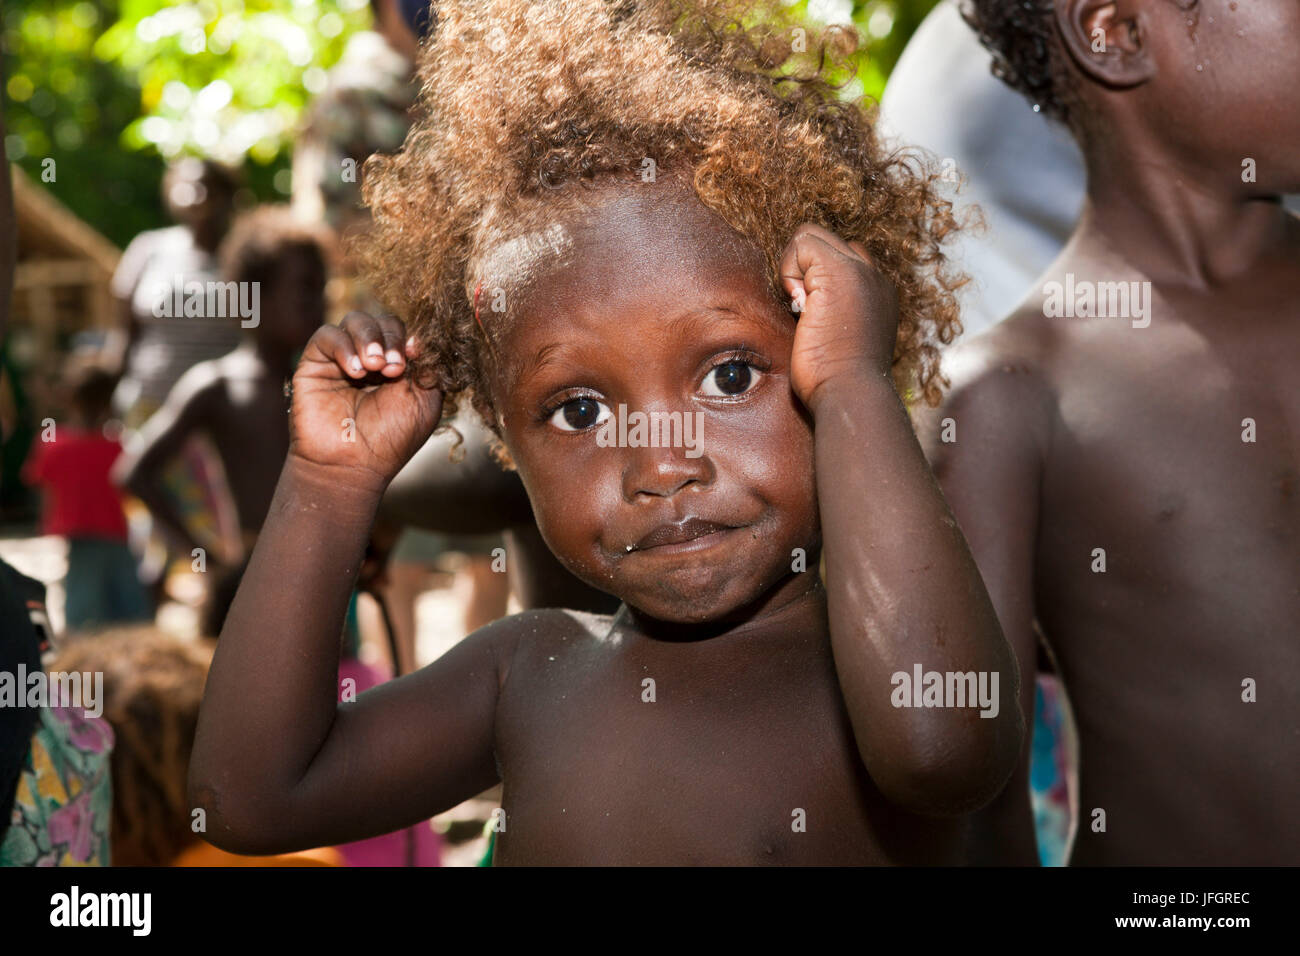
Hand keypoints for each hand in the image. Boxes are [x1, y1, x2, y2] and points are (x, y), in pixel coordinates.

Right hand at [289, 312, 442, 489]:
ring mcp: (342, 358)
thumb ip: (429, 368)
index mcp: (398, 366)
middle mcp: (370, 359)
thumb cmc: (389, 439)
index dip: (409, 339)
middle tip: (393, 368)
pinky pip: (327, 334)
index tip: (412, 357)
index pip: (405, 333)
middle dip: (391, 339)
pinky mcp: (315, 363)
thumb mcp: (424, 402)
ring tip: (374, 366)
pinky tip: (354, 372)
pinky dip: (344, 347)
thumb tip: (422, 338)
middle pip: (382, 321)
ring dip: (369, 338)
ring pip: (356, 320)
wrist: (351, 465)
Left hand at [779, 223, 899, 410]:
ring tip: (802, 307)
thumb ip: (833, 313)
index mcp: (878, 294)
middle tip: (802, 308)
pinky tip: (799, 305)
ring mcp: (860, 271)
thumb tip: (804, 301)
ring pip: (811, 235)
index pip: (842, 258)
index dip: (813, 279)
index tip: (811, 315)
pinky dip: (788, 269)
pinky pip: (802, 242)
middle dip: (802, 267)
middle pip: (826, 240)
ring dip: (795, 267)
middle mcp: (874, 277)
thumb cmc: (837, 380)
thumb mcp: (841, 340)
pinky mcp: (839, 272)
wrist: (851, 392)